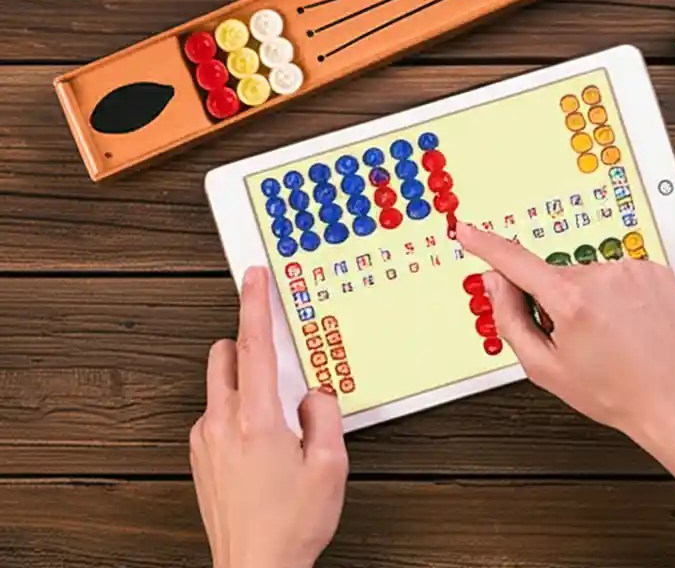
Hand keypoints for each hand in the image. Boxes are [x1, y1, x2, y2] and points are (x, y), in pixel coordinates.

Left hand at [190, 266, 348, 567]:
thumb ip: (325, 415)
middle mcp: (222, 426)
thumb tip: (315, 393)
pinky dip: (237, 415)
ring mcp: (205, 443)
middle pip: (224, 357)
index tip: (252, 278)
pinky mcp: (200, 459)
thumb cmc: (291, 524)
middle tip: (276, 358)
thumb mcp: (331, 466)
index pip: (252, 347)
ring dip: (244, 385)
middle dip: (247, 346)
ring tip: (278, 421)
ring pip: (218, 387)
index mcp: (257, 421)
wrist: (257, 567)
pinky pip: (216, 417)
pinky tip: (264, 446)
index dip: (253, 306)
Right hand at [457, 223, 674, 439]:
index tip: (468, 231)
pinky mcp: (654, 270)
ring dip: (590, 299)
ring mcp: (632, 270)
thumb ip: (510, 319)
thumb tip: (496, 282)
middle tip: (577, 340)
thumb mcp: (545, 367)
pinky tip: (628, 324)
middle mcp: (602, 276)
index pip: (515, 261)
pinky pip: (618, 275)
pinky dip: (617, 296)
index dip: (486, 245)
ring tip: (610, 336)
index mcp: (571, 300)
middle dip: (556, 302)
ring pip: (589, 276)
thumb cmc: (615, 391)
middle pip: (555, 276)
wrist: (672, 398)